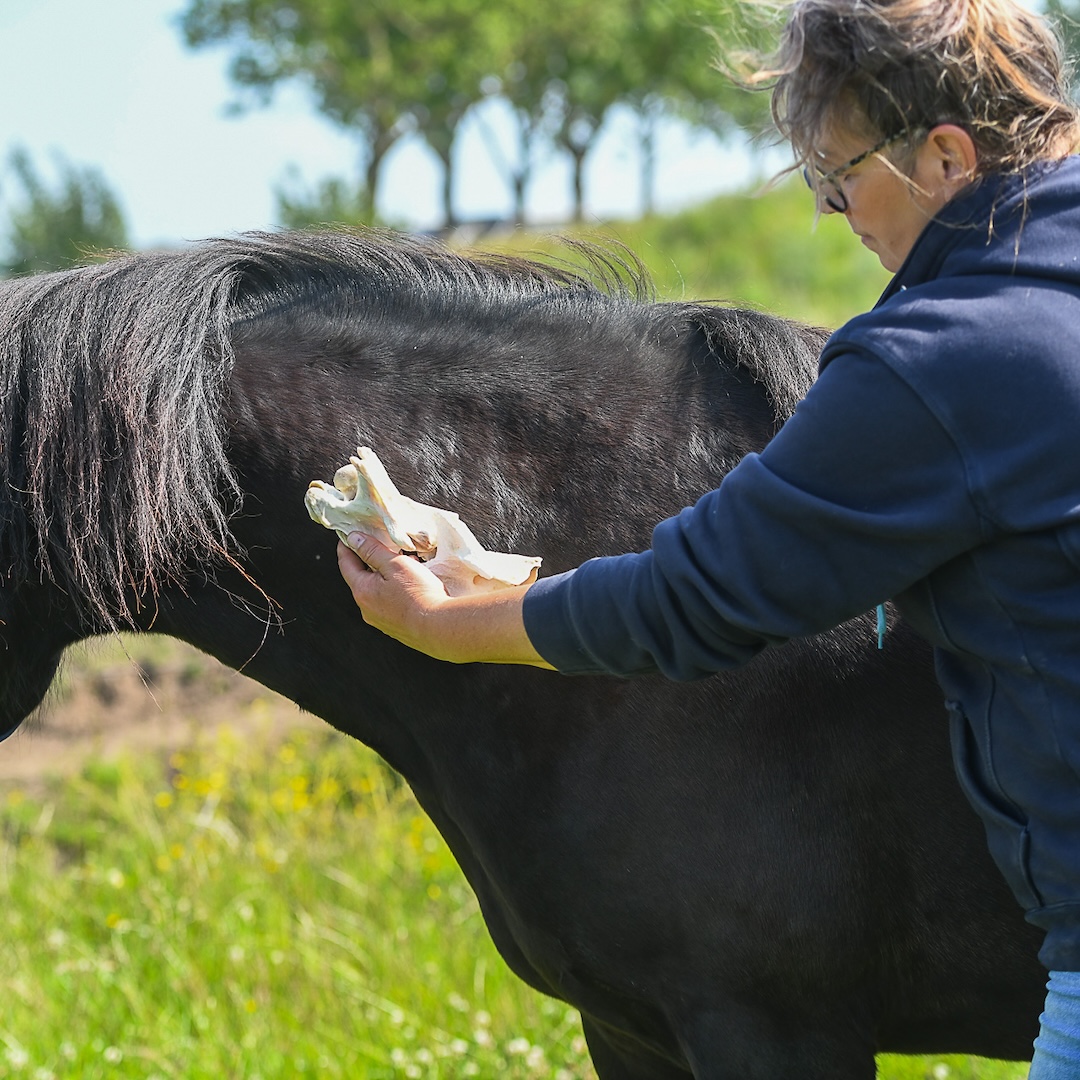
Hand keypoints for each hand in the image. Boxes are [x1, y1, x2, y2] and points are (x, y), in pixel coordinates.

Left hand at [336, 534, 555, 668]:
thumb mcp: (398, 566)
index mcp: (366, 596)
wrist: (449, 633)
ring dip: (394, 576)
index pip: (350, 563)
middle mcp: (374, 613)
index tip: (355, 527)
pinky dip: (409, 590)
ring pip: (387, 593)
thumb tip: (354, 536)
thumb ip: (377, 550)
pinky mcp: (416, 631)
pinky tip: (425, 582)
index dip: (351, 543)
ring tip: (407, 558)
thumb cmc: (422, 597)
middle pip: (366, 579)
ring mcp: (394, 625)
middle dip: (373, 559)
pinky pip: (407, 605)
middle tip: (382, 539)